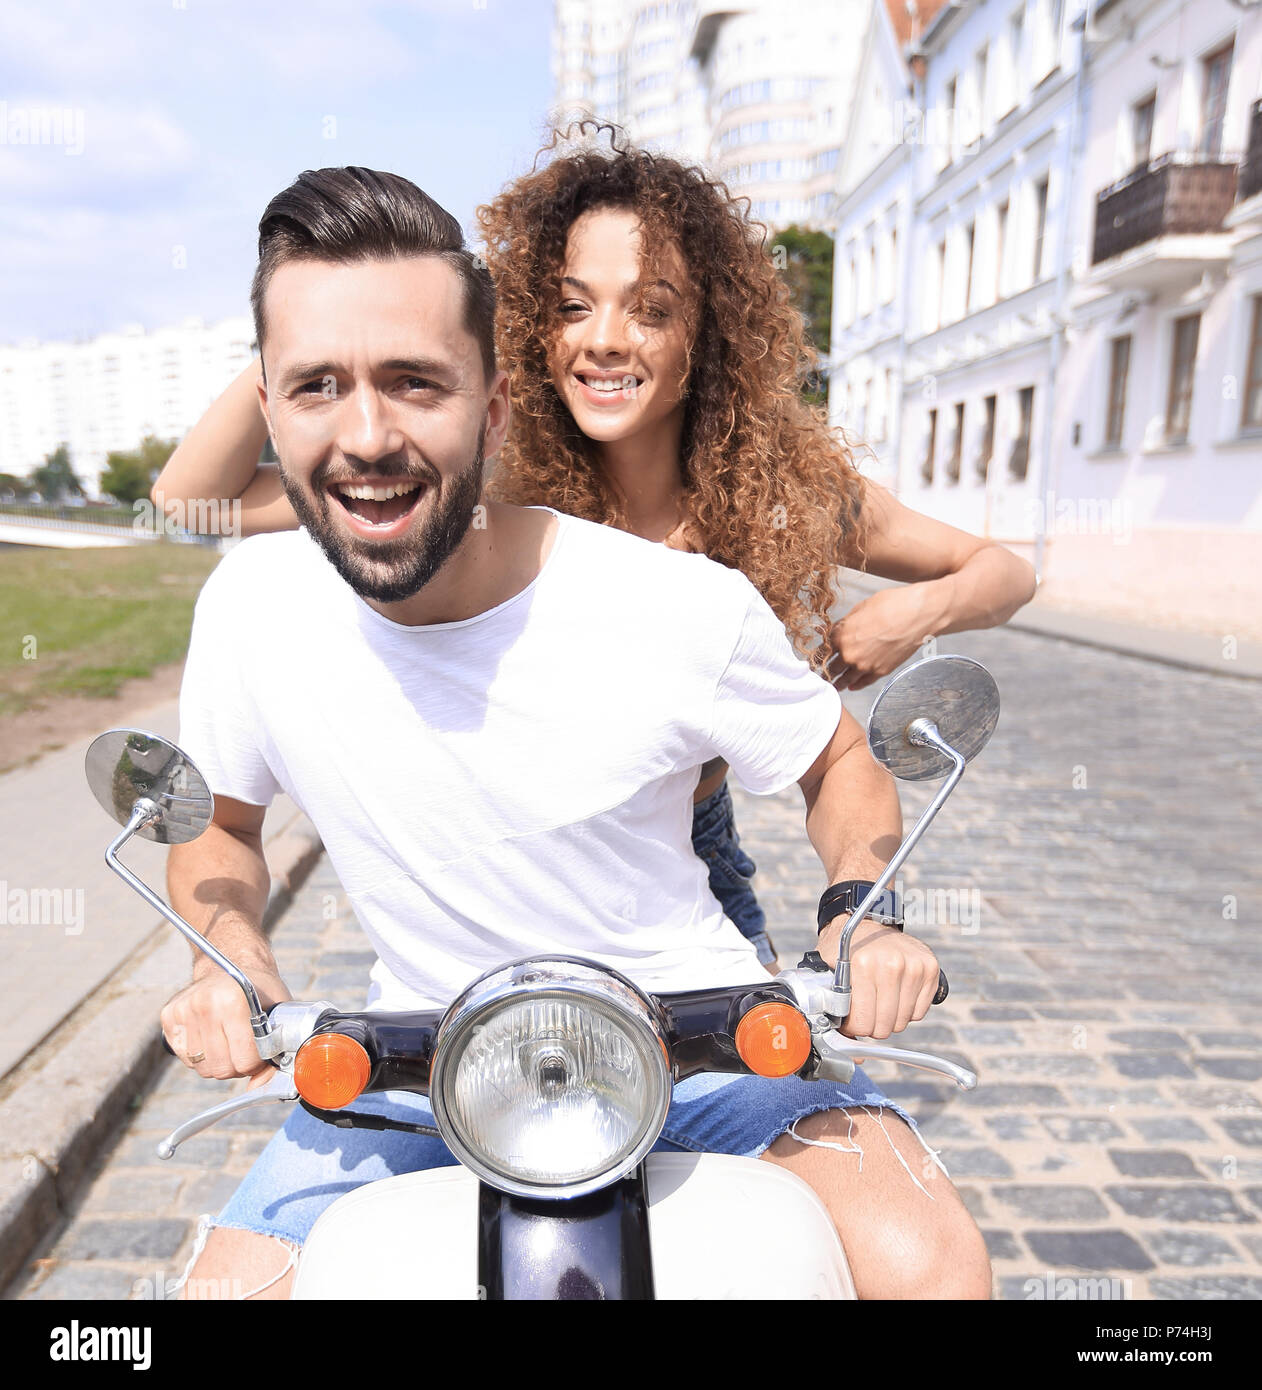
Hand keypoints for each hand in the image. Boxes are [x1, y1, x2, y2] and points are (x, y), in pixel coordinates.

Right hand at [161, 967, 290, 1080]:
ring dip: (219, 1061)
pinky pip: (186, 1058)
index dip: (257, 1061)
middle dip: (238, 1065)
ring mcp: (182, 1009)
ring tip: (229, 1040)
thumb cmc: (261, 991)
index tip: (261, 1050)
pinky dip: (201, 1055)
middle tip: (245, 1047)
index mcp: (234, 1000)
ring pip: (203, 1068)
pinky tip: (212, 1035)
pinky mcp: (168, 1016)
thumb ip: (275, 1051)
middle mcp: (204, 1003)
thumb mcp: (278, 1014)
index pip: (245, 1060)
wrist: (235, 962)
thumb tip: (257, 1090)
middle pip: (221, 1068)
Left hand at [817, 918, 940, 1039]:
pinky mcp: (930, 967)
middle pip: (885, 1026)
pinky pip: (919, 1012)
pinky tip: (895, 994)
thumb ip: (835, 1010)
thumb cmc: (845, 949)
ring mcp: (914, 965)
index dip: (854, 1027)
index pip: (863, 1022)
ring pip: (903, 1022)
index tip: (850, 1020)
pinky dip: (907, 1010)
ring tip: (879, 1000)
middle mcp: (891, 964)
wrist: (867, 922)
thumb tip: (854, 1055)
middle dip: (872, 1025)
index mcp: (862, 964)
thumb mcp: (830, 974)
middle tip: (865, 1012)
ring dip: (890, 1018)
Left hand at [825, 584, 942, 690]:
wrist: (918, 614)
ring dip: (837, 683)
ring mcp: (865, 665)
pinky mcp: (880, 672)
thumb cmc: (892, 605)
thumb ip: (847, 623)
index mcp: (841, 636)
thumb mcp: (861, 608)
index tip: (817, 658)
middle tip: (821, 673)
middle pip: (831, 667)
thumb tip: (840, 629)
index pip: (823, 649)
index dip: (819, 653)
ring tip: (832, 686)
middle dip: (826, 670)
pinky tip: (851, 687)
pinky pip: (863, 683)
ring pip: (845, 679)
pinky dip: (855, 685)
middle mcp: (850, 654)